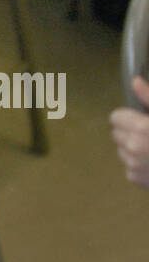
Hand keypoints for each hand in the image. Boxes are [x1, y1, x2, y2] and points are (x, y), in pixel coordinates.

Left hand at [111, 75, 148, 189]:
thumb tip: (134, 82)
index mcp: (140, 128)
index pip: (116, 117)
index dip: (129, 117)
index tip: (141, 120)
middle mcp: (132, 147)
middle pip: (117, 134)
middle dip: (129, 132)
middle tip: (148, 135)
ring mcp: (132, 165)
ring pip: (122, 151)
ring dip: (132, 149)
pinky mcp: (135, 179)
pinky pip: (129, 167)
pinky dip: (138, 165)